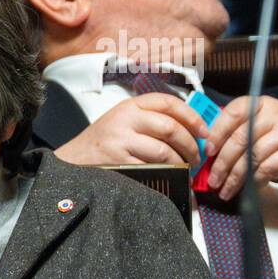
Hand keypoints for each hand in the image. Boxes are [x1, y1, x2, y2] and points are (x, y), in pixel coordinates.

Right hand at [55, 93, 208, 166]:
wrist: (72, 160)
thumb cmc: (106, 143)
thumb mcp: (126, 122)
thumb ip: (154, 121)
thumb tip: (194, 132)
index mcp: (131, 106)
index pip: (169, 102)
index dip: (192, 116)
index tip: (204, 132)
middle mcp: (125, 118)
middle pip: (171, 127)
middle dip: (191, 145)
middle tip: (197, 157)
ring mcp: (120, 138)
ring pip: (164, 150)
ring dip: (181, 162)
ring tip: (185, 168)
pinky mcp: (117, 159)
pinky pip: (151, 167)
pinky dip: (166, 173)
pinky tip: (169, 176)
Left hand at [205, 96, 277, 207]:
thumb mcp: (263, 132)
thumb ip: (239, 133)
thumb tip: (207, 148)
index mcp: (265, 105)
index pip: (234, 111)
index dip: (218, 131)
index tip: (209, 151)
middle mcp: (277, 114)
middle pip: (240, 138)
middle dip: (223, 163)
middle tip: (214, 179)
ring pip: (251, 157)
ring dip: (235, 178)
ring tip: (227, 190)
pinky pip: (265, 170)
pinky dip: (253, 182)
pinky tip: (249, 188)